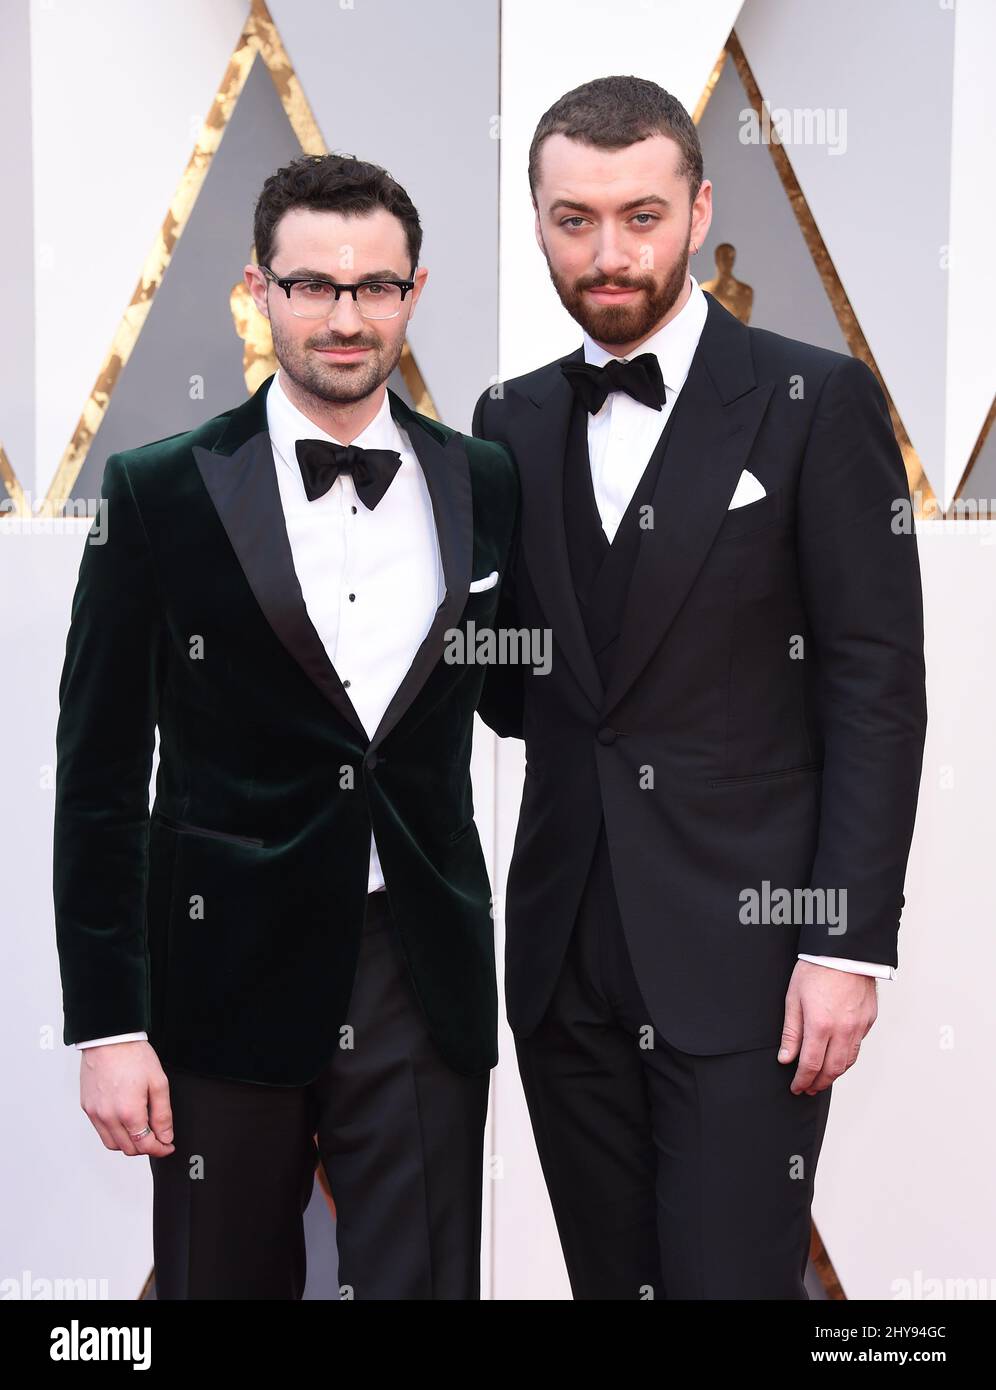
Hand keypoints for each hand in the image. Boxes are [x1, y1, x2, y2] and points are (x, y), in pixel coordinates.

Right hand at [80, 1041, 174, 1156]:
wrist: (109, 1038)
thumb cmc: (133, 1055)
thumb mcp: (158, 1083)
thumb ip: (163, 1114)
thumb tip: (165, 1136)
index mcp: (128, 1112)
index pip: (145, 1145)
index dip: (160, 1149)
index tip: (167, 1146)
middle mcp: (108, 1117)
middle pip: (128, 1149)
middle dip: (146, 1148)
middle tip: (158, 1137)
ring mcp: (95, 1114)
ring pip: (112, 1144)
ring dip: (128, 1143)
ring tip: (141, 1130)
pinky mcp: (87, 1108)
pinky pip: (100, 1131)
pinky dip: (114, 1133)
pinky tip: (125, 1120)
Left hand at [778, 960, 877, 1094]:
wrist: (844, 951)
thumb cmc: (816, 969)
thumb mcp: (793, 998)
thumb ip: (791, 1032)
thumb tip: (786, 1058)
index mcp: (820, 1025)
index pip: (811, 1065)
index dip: (802, 1080)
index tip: (796, 1087)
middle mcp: (843, 1030)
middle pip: (832, 1070)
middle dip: (818, 1084)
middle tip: (808, 1088)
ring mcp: (859, 1027)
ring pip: (848, 1062)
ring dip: (834, 1075)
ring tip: (821, 1078)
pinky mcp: (868, 1021)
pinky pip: (857, 1047)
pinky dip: (846, 1058)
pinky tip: (837, 1058)